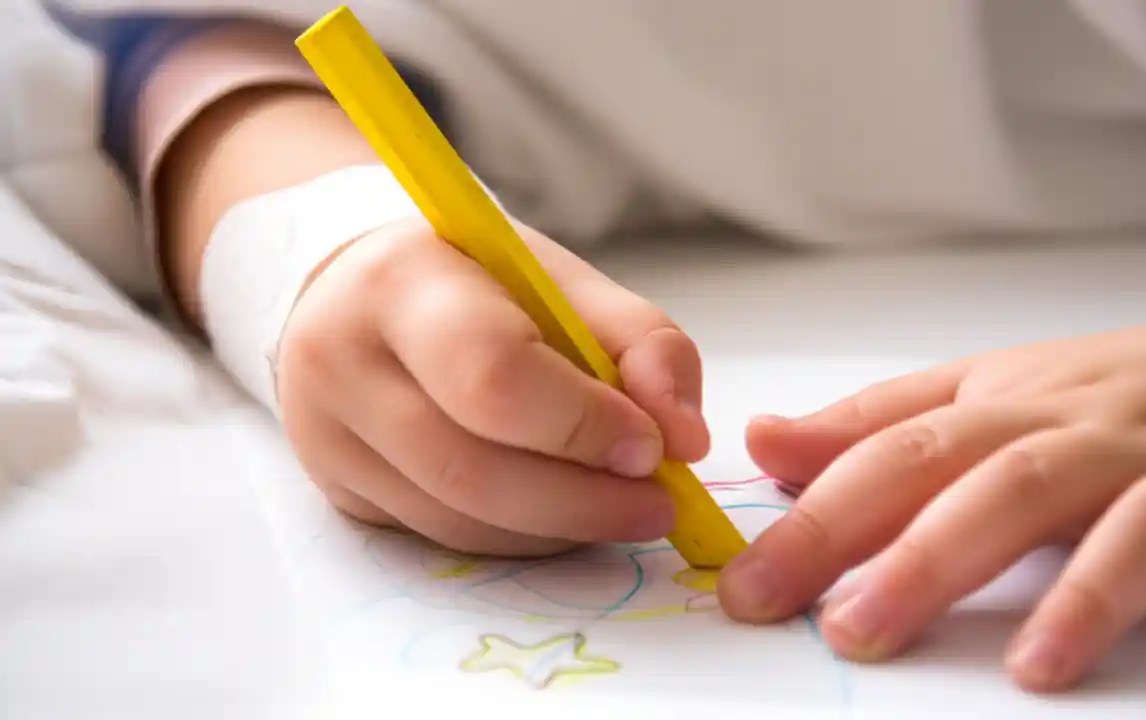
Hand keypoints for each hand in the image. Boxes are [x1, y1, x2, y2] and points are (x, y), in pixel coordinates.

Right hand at [275, 217, 708, 555]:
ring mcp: (325, 435)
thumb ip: (641, 342)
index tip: (653, 447)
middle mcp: (341, 359)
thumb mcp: (561, 280)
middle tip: (660, 503)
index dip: (582, 424)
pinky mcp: (338, 490)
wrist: (358, 294)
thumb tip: (685, 437)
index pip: (492, 373)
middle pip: (470, 467)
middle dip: (583, 499)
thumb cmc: (474, 281)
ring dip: (559, 528)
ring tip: (622, 507)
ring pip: (457, 518)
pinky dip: (519, 536)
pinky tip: (562, 513)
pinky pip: (441, 536)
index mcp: (401, 281)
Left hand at [718, 269, 1145, 691]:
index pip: (876, 439)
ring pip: (1015, 491)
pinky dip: (1087, 600)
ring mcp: (1126, 449)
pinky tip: (1037, 662)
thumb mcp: (997, 402)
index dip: (796, 497)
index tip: (728, 565)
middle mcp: (1045, 413)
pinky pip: (1143, 543)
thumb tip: (765, 440)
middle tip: (760, 598)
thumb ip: (881, 427)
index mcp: (989, 396)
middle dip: (830, 529)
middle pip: (922, 459)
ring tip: (863, 629)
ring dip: (930, 561)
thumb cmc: (1124, 401)